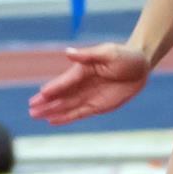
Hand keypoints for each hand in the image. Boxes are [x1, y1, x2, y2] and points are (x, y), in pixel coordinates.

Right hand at [27, 43, 150, 123]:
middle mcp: (81, 84)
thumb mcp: (109, 53)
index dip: (55, 88)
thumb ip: (88, 55)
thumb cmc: (124, 55)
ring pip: (66, 106)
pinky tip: (52, 121)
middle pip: (61, 95)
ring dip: (51, 111)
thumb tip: (68, 53)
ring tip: (35, 115)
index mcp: (82, 70)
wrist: (141, 66)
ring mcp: (88, 96)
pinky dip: (65, 118)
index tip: (42, 94)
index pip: (66, 81)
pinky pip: (78, 114)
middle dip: (46, 102)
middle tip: (31, 108)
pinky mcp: (96, 106)